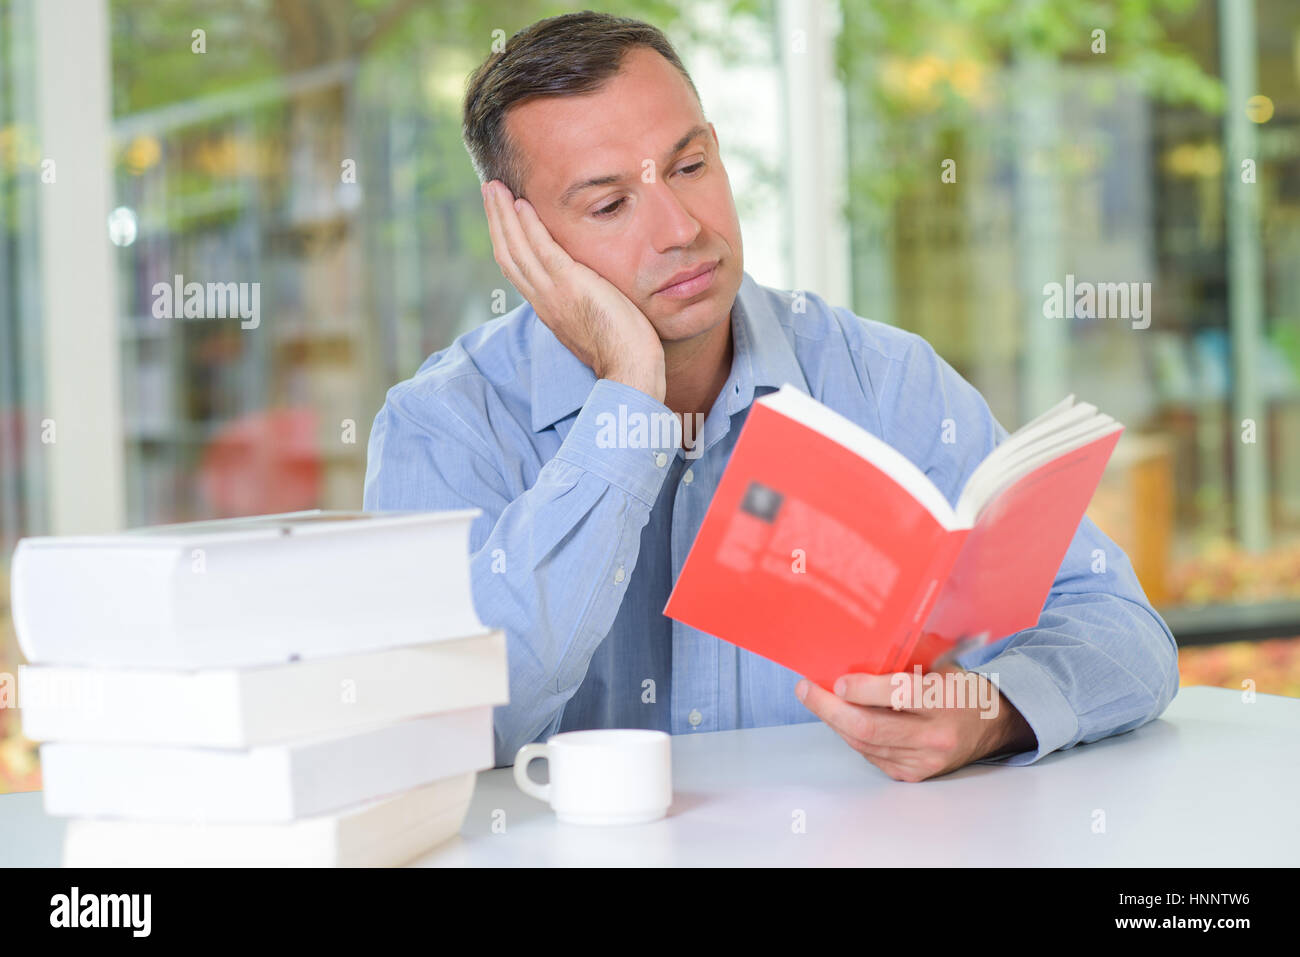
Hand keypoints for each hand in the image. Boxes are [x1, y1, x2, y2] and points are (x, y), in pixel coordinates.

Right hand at [481, 180, 665, 401]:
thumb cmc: (625, 352)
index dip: (508, 240)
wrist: (630, 371)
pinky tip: (522, 205)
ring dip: (503, 215)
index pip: (519, 269)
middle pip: (508, 255)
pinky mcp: (570, 286)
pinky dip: (529, 226)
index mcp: (549, 309)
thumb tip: (594, 291)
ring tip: (495, 187)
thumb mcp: (597, 321)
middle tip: (489, 191)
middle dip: (496, 221)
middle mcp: (543, 301)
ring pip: (516, 249)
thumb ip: (587, 302)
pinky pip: (542, 250)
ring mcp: (553, 294)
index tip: (503, 216)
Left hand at [795, 666, 1036, 781]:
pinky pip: (870, 754)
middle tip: (806, 689)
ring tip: (815, 699)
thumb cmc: (959, 687)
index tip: (838, 681)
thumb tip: (858, 644)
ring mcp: (923, 761)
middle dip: (829, 708)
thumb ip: (905, 659)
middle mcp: (935, 736)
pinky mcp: (913, 774)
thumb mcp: (941, 664)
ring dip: (834, 721)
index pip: (899, 695)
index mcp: (946, 701)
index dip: (863, 689)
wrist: (991, 725)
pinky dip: (850, 735)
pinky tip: (839, 717)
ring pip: (864, 743)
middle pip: (870, 727)